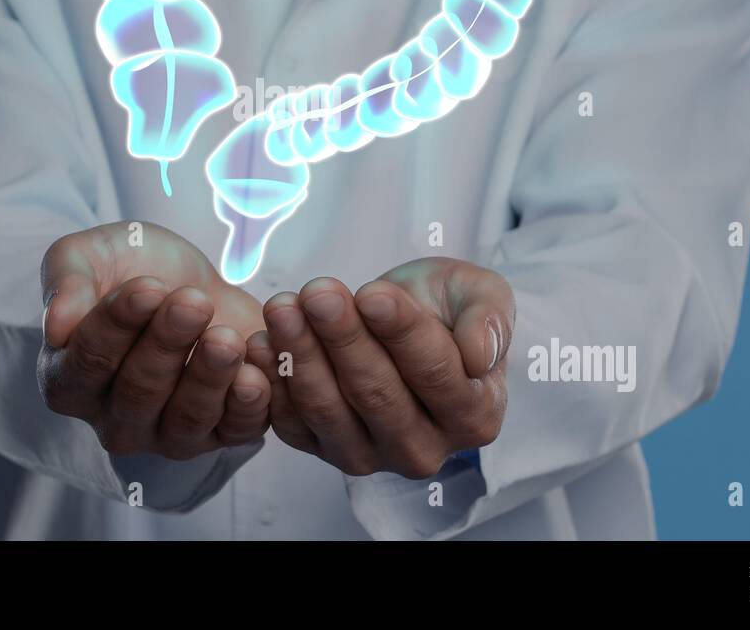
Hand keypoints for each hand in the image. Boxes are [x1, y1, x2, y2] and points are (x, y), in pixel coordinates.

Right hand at [37, 221, 269, 459]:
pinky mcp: (219, 433)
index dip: (118, 324)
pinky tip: (254, 373)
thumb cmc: (133, 269)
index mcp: (68, 379)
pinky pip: (234, 431)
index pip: (89, 361)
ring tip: (225, 337)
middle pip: (139, 392)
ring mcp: (166, 432)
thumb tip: (56, 327)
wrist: (195, 282)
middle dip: (168, 343)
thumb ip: (66, 282)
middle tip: (193, 302)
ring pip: (185, 419)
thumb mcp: (89, 255)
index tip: (148, 287)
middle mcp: (112, 418)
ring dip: (208, 377)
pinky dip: (246, 405)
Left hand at [248, 257, 512, 478]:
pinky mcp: (321, 448)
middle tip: (318, 293)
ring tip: (283, 306)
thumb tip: (478, 355)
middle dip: (343, 339)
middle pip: (377, 395)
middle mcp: (424, 449)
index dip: (402, 332)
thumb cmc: (444, 308)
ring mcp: (369, 456)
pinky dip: (272, 382)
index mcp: (474, 415)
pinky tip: (260, 340)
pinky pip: (292, 423)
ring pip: (329, 409)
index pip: (435, 373)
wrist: (400, 317)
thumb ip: (490, 319)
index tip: (373, 294)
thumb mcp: (480, 293)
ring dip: (301, 355)